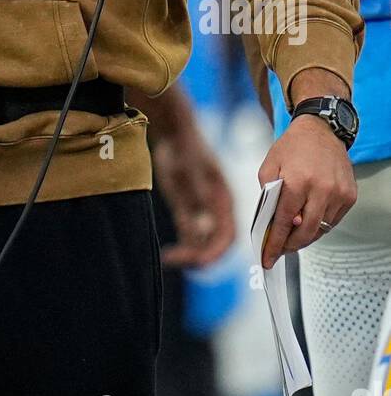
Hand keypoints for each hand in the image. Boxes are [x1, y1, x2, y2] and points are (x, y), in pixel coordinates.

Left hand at [153, 125, 235, 267]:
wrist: (173, 135)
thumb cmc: (185, 149)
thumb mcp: (189, 171)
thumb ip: (197, 198)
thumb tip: (202, 229)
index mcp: (222, 202)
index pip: (227, 236)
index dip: (216, 252)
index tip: (199, 261)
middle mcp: (216, 211)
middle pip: (215, 245)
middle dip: (200, 258)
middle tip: (177, 261)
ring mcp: (202, 213)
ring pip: (201, 244)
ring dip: (188, 256)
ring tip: (169, 259)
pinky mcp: (187, 212)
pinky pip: (188, 238)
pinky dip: (180, 249)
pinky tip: (166, 254)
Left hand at [257, 115, 356, 267]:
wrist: (321, 130)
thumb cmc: (292, 147)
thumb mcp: (269, 165)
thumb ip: (268, 195)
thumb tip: (272, 223)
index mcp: (297, 181)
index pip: (285, 221)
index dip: (275, 242)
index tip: (268, 257)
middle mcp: (321, 188)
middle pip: (306, 232)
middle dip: (291, 245)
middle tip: (280, 249)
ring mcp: (338, 193)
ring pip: (322, 229)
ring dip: (306, 236)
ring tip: (293, 234)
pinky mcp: (349, 196)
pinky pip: (333, 221)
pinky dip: (320, 225)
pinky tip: (309, 220)